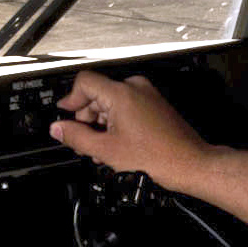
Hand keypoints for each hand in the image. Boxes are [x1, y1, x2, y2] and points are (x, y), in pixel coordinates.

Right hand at [52, 70, 211, 190]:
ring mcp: (147, 95)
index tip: (65, 116)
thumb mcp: (106, 150)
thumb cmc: (157, 157)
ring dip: (101, 124)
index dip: (70, 100)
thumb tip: (58, 129)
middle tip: (82, 142)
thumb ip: (76, 137)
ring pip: (111, 102)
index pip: (84, 83)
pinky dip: (116, 123)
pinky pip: (126, 107)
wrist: (189, 164)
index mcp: (121, 93)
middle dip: (86, 118)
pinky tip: (115, 144)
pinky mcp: (154, 105)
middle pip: (97, 94)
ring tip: (101, 149)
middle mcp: (135, 88)